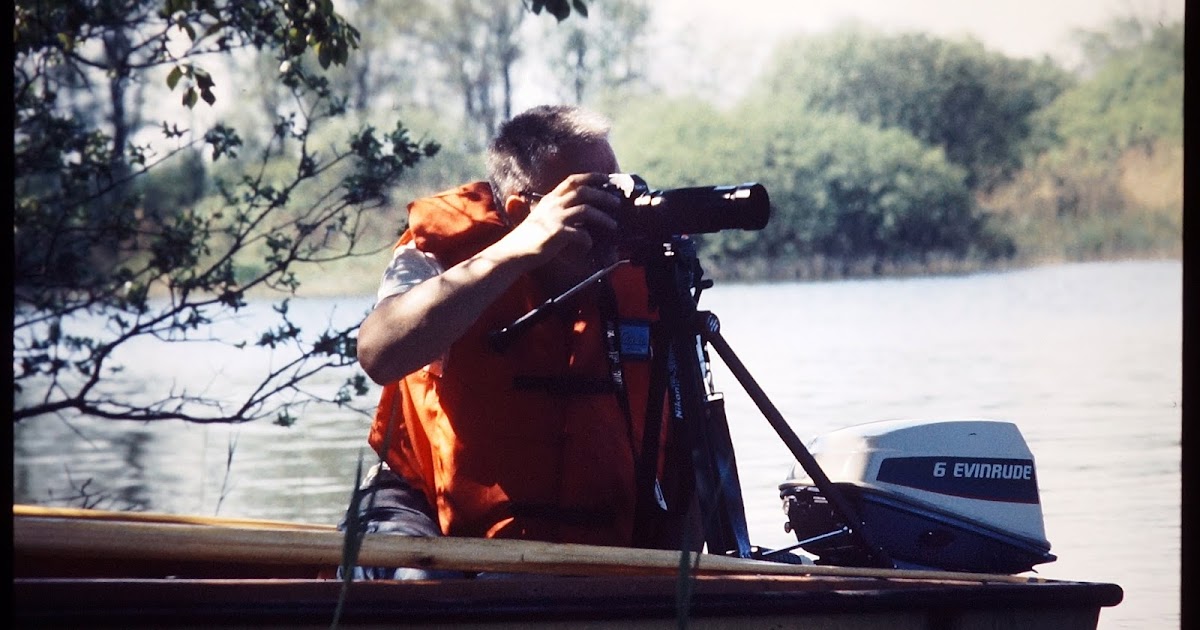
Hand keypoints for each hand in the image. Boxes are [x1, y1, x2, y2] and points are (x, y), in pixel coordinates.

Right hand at [503, 173, 619, 265]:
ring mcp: (555, 218)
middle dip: (603, 196)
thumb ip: (559, 209)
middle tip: (617, 203)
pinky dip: (588, 240)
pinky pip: (580, 234)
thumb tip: (582, 210)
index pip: (573, 180)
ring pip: (586, 210)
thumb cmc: (531, 237)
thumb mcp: (543, 216)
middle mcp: (553, 204)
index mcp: (551, 198)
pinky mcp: (557, 234)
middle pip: (583, 191)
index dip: (592, 177)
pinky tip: (589, 246)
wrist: (514, 252)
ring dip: (603, 217)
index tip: (607, 179)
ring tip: (613, 225)